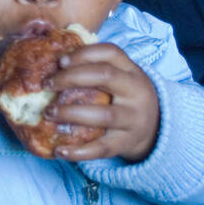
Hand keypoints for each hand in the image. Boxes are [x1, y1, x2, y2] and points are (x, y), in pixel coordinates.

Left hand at [44, 43, 160, 161]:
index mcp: (132, 72)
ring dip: (71, 113)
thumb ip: (96, 68)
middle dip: (71, 78)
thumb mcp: (122, 78)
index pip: (110, 52)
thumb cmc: (126, 99)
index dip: (83, 54)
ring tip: (48, 112)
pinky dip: (78, 151)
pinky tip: (59, 150)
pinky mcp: (124, 144)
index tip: (60, 61)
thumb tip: (53, 62)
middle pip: (105, 76)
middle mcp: (136, 93)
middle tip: (47, 84)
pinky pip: (101, 149)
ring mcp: (132, 120)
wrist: (156, 130)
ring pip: (103, 115)